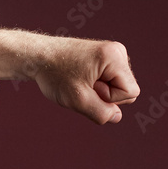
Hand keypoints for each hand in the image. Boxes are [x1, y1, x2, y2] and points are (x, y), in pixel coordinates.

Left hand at [0, 28, 139, 124]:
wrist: (37, 56)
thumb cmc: (54, 74)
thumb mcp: (78, 100)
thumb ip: (101, 113)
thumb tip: (116, 116)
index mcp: (115, 56)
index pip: (131, 93)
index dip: (109, 98)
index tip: (87, 88)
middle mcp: (117, 51)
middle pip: (127, 90)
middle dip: (105, 95)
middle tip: (80, 84)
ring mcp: (112, 53)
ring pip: (118, 87)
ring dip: (99, 91)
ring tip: (78, 81)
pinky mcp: (104, 57)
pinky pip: (110, 81)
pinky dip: (96, 85)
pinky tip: (79, 78)